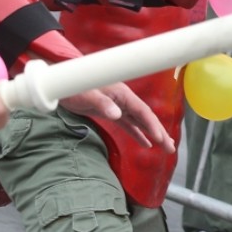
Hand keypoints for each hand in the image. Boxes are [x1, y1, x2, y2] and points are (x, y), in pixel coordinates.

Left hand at [60, 82, 174, 151]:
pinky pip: (128, 125)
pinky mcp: (110, 111)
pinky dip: (138, 134)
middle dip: (160, 133)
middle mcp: (124, 100)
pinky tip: (146, 143)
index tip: (160, 138)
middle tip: (171, 148)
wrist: (61, 83)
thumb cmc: (74, 85)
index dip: (152, 125)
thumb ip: (103, 104)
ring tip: (166, 147)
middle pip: (146, 118)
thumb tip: (117, 114)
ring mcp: (118, 106)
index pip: (142, 111)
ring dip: (153, 135)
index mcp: (123, 94)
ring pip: (140, 122)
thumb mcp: (87, 95)